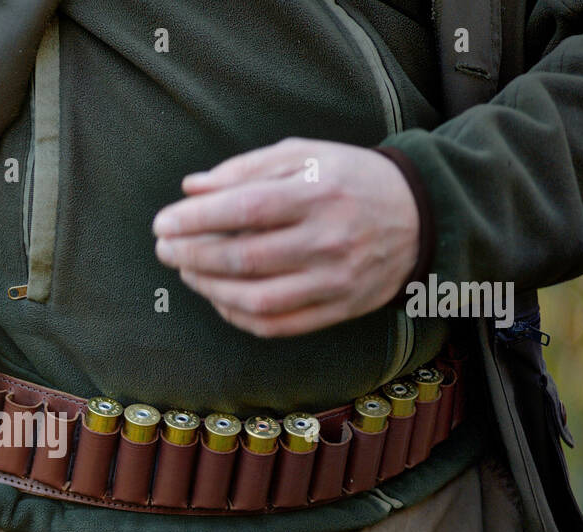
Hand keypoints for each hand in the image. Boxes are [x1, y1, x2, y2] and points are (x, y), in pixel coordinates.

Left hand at [152, 138, 418, 336]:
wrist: (419, 214)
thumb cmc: (349, 178)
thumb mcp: (305, 155)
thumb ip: (245, 169)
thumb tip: (191, 188)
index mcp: (317, 192)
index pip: (243, 210)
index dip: (196, 219)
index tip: (164, 222)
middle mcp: (327, 239)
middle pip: (243, 258)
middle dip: (191, 255)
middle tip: (165, 248)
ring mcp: (334, 280)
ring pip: (255, 299)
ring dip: (209, 289)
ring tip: (187, 271)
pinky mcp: (338, 309)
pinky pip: (276, 325)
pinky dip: (237, 315)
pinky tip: (218, 296)